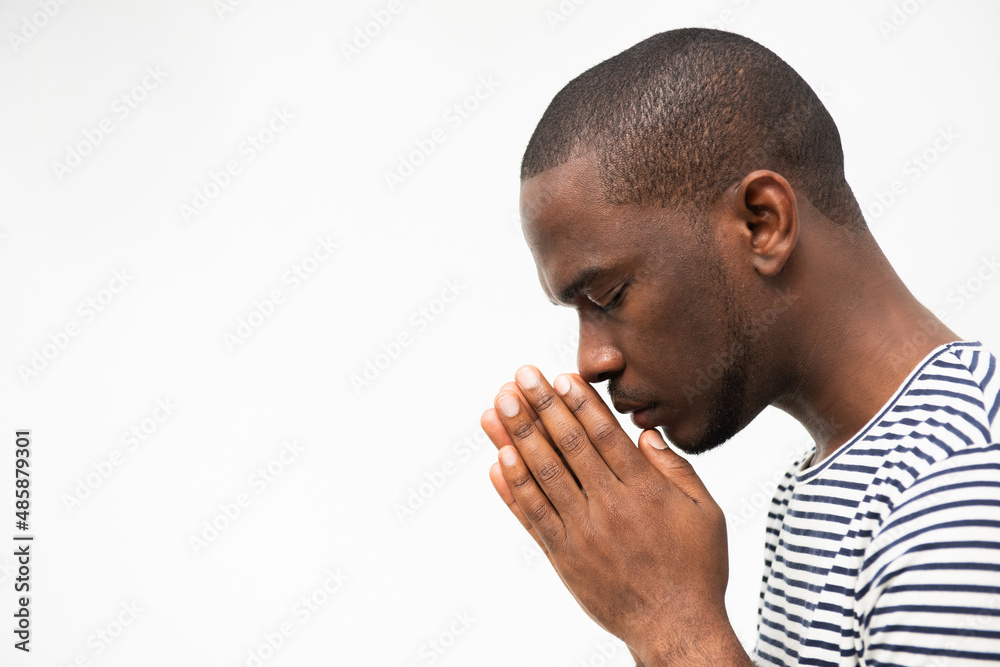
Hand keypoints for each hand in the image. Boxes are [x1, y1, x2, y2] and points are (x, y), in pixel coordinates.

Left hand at [481, 367, 749, 665]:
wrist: (675, 627)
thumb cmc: (697, 567)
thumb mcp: (705, 512)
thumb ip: (675, 469)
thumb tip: (645, 432)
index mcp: (646, 490)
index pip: (605, 436)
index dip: (579, 403)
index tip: (558, 376)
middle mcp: (610, 506)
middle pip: (569, 446)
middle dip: (541, 407)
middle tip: (520, 376)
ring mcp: (583, 531)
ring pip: (543, 474)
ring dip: (516, 437)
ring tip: (499, 405)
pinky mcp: (564, 556)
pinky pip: (532, 515)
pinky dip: (513, 487)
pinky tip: (497, 459)